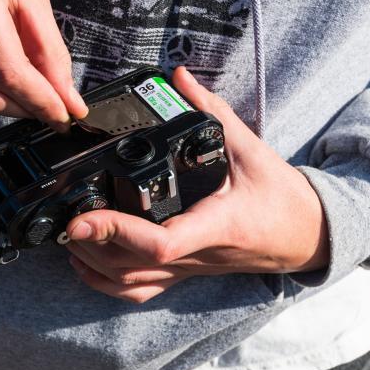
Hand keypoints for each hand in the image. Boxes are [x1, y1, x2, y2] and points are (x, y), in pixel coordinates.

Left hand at [64, 67, 330, 302]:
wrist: (306, 236)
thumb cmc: (283, 199)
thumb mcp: (252, 150)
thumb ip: (213, 112)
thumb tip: (178, 77)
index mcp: (215, 226)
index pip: (160, 242)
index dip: (116, 233)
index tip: (82, 219)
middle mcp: (197, 255)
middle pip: (132, 269)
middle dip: (90, 249)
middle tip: (64, 219)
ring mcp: (189, 270)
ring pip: (131, 285)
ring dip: (93, 267)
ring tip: (70, 237)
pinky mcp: (185, 274)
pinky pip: (140, 292)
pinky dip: (108, 284)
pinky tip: (88, 264)